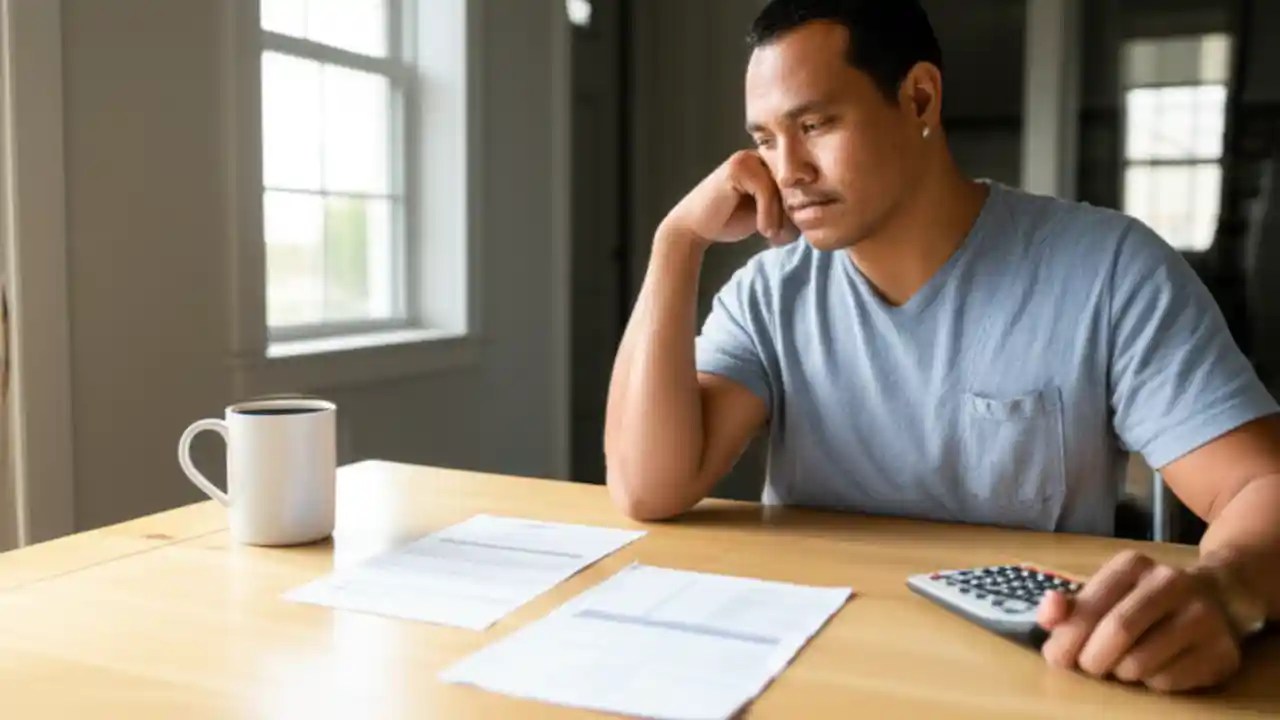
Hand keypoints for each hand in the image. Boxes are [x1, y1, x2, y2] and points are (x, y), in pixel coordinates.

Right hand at [658, 150, 799, 247]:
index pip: (798, 184)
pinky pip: (767, 191)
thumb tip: (818, 216)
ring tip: (771, 236)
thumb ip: (788, 209)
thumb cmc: (730, 221)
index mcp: (768, 164)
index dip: (798, 210)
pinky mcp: (738, 167)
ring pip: (782, 189)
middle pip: (793, 185)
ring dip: (780, 218)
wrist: (695, 227)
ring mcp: (747, 159)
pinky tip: (761, 230)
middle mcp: (759, 156)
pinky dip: (768, 215)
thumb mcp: (768, 215)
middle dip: (791, 215)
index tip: (788, 235)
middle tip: (782, 239)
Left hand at [1036, 550, 1241, 691]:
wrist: (1217, 600)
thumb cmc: (1143, 601)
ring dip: (1121, 673)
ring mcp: (1202, 615)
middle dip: (1092, 659)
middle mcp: (1170, 582)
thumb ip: (1070, 606)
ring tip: (1123, 664)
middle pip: (1118, 631)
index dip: (1068, 637)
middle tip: (1089, 667)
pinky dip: (1150, 683)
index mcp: (1133, 565)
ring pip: (1141, 662)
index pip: (1091, 605)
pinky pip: (1168, 681)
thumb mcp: (1105, 594)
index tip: (1057, 658)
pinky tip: (1155, 668)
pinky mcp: (1221, 651)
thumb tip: (1048, 612)